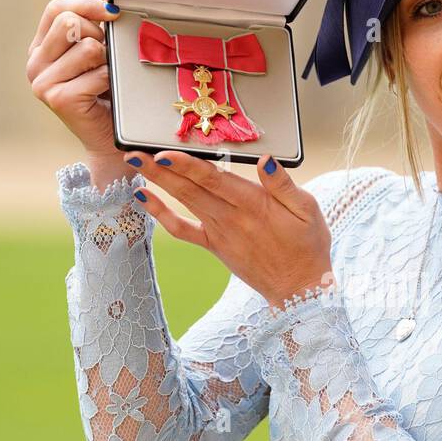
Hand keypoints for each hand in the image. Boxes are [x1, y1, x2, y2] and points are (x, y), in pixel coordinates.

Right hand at [26, 0, 126, 166]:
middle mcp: (34, 63)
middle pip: (70, 23)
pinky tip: (105, 95)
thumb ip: (102, 18)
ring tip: (105, 79)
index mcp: (40, 47)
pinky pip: (96, 73)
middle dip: (98, 37)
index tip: (112, 14)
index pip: (57, 8)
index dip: (86, 5)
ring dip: (106, 61)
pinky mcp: (58, 99)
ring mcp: (41, 82)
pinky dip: (109, 81)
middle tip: (104, 61)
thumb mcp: (99, 49)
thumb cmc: (105, 92)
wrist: (107, 139)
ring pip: (86, 47)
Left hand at [124, 149, 335, 309]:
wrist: (300, 289)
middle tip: (133, 151)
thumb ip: (284, 184)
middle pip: (190, 189)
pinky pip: (183, 231)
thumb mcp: (307, 210)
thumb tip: (266, 160)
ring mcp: (219, 234)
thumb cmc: (308, 246)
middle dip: (160, 169)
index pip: (214, 180)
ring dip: (157, 183)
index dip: (187, 166)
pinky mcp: (214, 246)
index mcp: (254, 205)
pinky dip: (160, 214)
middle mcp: (231, 218)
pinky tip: (143, 197)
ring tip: (134, 164)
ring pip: (184, 204)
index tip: (164, 152)